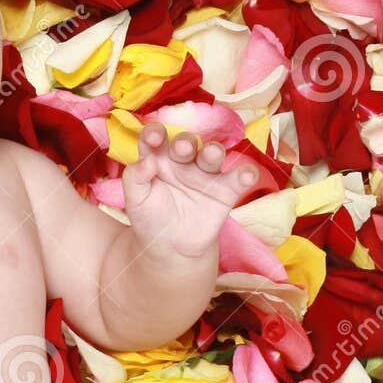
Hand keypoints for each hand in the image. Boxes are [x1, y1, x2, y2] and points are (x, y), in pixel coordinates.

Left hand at [122, 126, 259, 258]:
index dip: (154, 133)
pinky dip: (246, 174)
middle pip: (186, 143)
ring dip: (213, 151)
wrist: (171, 249)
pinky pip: (238, 178)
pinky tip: (247, 174)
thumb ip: (135, 178)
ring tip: (212, 153)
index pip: (154, 140)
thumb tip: (145, 160)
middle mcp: (182, 161)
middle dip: (185, 142)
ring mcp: (205, 174)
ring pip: (212, 155)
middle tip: (183, 148)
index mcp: (158, 158)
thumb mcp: (135, 201)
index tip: (154, 136)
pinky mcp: (225, 190)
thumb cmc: (150, 218)